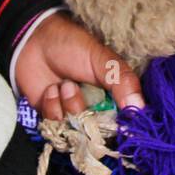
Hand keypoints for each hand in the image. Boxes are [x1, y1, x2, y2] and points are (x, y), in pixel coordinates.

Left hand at [15, 11, 144, 120]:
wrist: (35, 42)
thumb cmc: (73, 47)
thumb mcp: (103, 61)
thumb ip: (123, 83)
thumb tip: (139, 108)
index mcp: (117, 94)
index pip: (128, 120)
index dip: (125, 124)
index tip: (119, 121)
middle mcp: (98, 108)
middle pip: (103, 131)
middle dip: (90, 114)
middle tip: (82, 89)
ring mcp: (76, 114)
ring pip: (77, 129)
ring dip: (69, 104)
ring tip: (65, 83)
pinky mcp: (54, 117)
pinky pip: (56, 126)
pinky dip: (52, 106)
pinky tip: (50, 89)